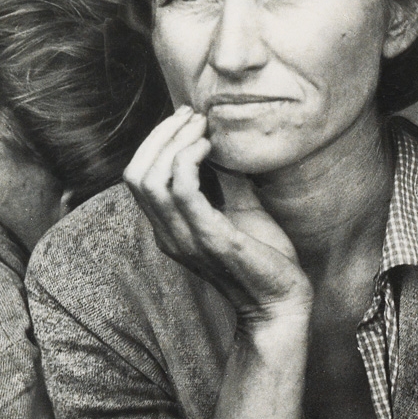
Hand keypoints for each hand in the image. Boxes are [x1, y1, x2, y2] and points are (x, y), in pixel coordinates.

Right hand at [124, 107, 311, 318]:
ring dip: (174, 142)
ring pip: (151, 179)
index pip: (138, 178)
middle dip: (161, 135)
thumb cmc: (265, 258)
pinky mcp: (209, 238)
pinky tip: (209, 147)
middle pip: (136, 174)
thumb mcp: (239, 209)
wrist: (282, 302)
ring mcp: (185, 238)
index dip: (156, 142)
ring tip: (201, 127)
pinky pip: (182, 190)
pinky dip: (189, 159)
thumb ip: (224, 180)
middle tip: (192, 116)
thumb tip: (220, 140)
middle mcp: (169, 235)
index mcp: (170, 229)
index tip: (187, 119)